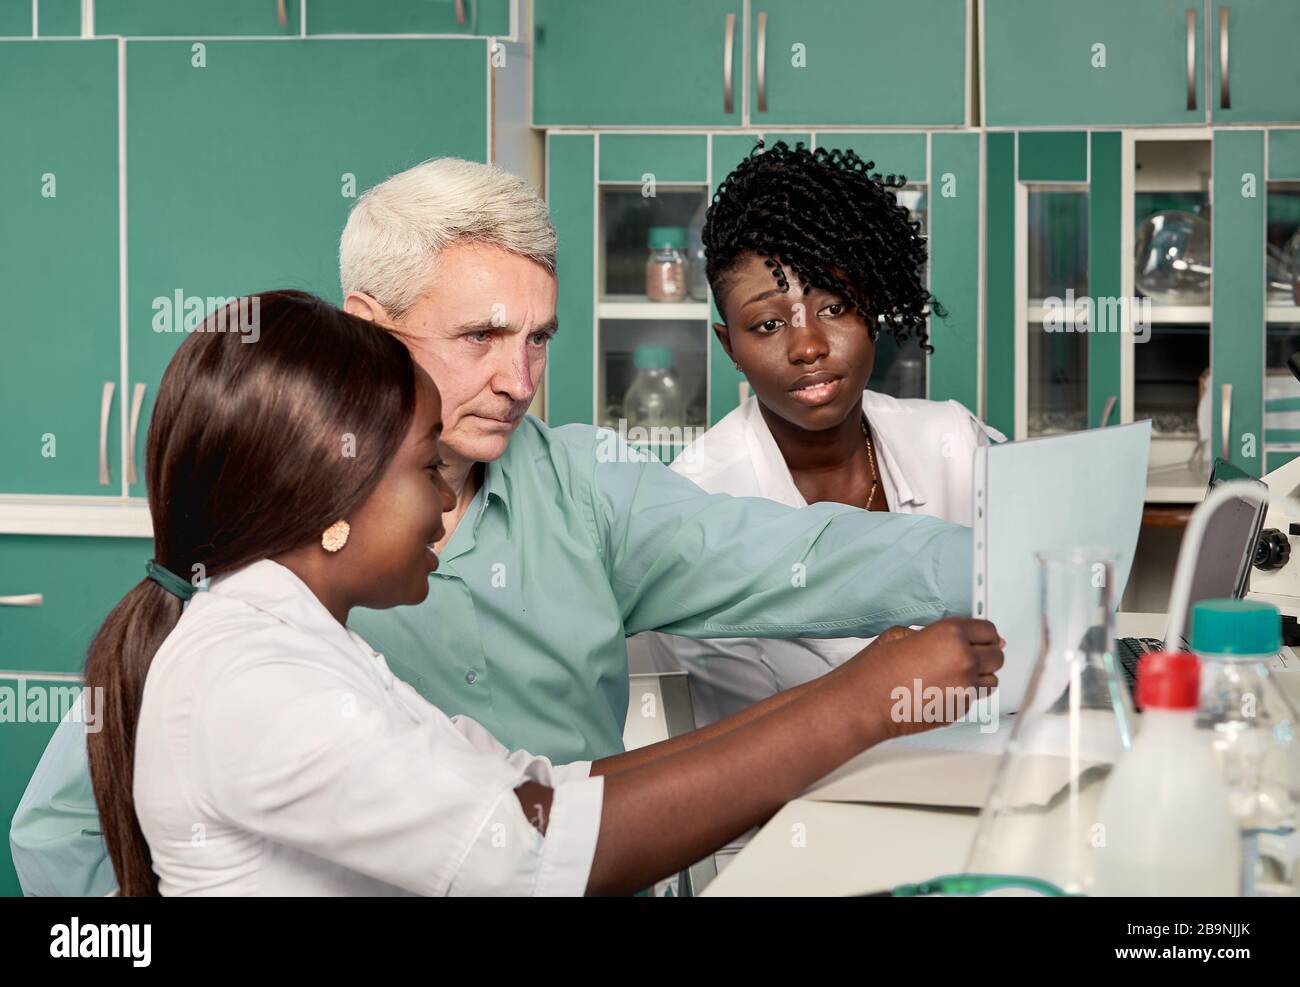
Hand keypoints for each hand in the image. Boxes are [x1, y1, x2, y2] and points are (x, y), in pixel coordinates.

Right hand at [848, 617, 1003, 738]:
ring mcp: (965, 688)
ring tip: (958, 674)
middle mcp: (964, 660)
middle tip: (972, 655)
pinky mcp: (961, 709)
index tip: (983, 637)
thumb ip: (933, 633)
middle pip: (997, 655)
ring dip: (980, 676)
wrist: (866, 703)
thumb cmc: (876, 671)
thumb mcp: (901, 634)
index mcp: (950, 634)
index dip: (984, 634)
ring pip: (992, 680)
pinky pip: (975, 698)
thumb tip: (952, 639)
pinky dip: (966, 693)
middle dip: (986, 654)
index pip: (988, 630)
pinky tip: (944, 690)